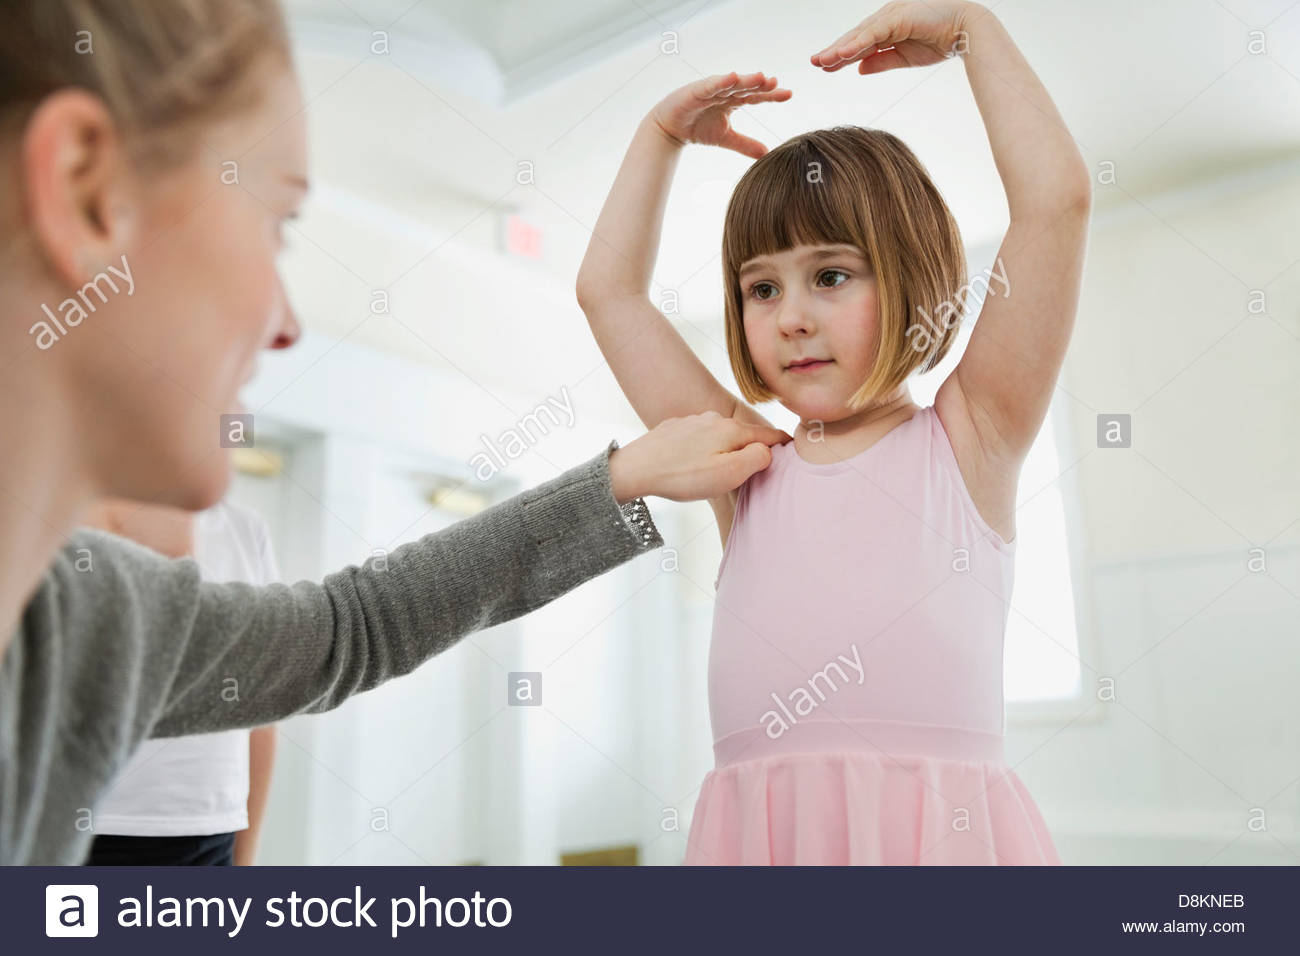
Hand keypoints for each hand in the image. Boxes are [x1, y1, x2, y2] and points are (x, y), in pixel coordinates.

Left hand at [609, 411, 791, 502]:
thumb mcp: (728, 474)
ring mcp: (692, 422)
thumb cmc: (682, 476)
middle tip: (753, 470)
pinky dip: (702, 450)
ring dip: (724, 450)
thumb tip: (768, 450)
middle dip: (750, 449)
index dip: (783, 443)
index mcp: (731, 430)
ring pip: (718, 436)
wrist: (635, 469)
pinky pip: (697, 439)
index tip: (794, 448)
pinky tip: (694, 464)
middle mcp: (713, 419)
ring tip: (719, 472)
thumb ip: (756, 459)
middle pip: (743, 435)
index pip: (767, 434)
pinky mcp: (674, 429)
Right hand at [648, 71, 791, 159]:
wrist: (669, 130)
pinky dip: (721, 81)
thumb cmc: (697, 128)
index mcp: (734, 100)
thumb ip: (746, 144)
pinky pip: (710, 85)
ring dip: (745, 80)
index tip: (789, 94)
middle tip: (776, 83)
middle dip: (761, 85)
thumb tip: (767, 154)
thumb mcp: (726, 138)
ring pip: (731, 83)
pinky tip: (732, 77)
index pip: (756, 96)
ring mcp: (711, 89)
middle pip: (747, 87)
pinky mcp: (696, 91)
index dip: (771, 95)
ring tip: (761, 77)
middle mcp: (725, 91)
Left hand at [810, 1, 975, 73]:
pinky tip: (843, 53)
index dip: (840, 55)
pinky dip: (858, 43)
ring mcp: (892, 16)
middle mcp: (886, 20)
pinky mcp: (899, 17)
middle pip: (855, 38)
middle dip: (834, 51)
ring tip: (822, 61)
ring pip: (860, 35)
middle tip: (814, 63)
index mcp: (887, 29)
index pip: (859, 44)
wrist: (966, 31)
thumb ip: (881, 61)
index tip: (824, 66)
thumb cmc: (939, 41)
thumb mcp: (904, 57)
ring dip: (840, 48)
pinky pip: (874, 33)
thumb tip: (859, 70)